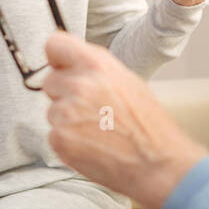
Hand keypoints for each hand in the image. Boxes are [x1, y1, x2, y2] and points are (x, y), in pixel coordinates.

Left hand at [41, 30, 208, 208]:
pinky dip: (68, 142)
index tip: (63, 69)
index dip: (57, 58)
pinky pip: (54, 134)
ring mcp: (67, 113)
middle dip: (64, 94)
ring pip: (52, 110)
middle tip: (91, 110)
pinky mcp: (60, 139)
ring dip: (67, 121)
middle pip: (50, 81)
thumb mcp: (129, 82)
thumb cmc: (149, 126)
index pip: (55, 44)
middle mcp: (80, 85)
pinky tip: (92, 145)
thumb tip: (72, 65)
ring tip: (97, 131)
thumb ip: (96, 70)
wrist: (158, 164)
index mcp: (98, 66)